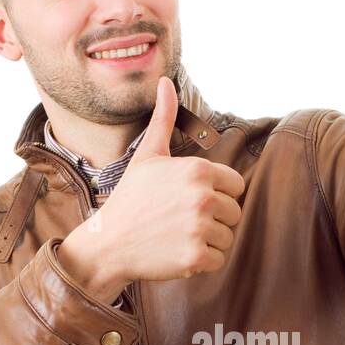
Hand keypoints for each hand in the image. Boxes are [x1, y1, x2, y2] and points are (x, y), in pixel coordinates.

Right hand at [57, 76, 245, 296]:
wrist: (108, 243)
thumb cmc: (131, 198)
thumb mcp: (148, 155)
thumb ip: (164, 119)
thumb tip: (166, 82)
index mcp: (198, 169)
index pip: (236, 186)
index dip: (216, 194)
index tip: (189, 200)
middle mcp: (203, 196)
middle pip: (234, 213)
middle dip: (213, 219)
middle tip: (180, 221)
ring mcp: (200, 227)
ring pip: (227, 237)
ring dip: (207, 241)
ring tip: (177, 235)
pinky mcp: (196, 256)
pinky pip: (218, 260)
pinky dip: (201, 262)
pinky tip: (176, 252)